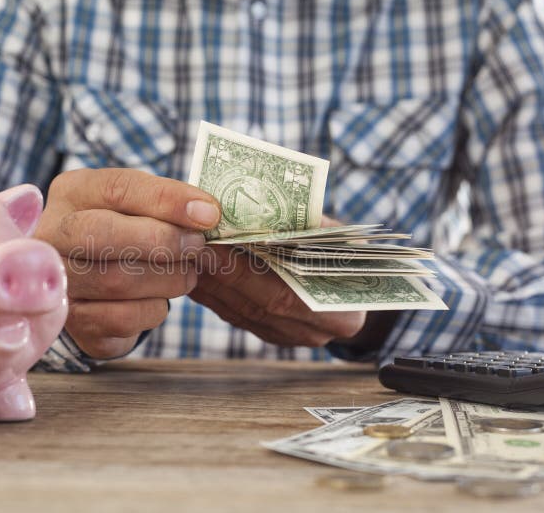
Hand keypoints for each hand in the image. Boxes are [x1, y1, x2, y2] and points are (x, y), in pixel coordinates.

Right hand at [35, 168, 220, 358]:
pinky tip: (160, 300)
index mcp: (72, 192)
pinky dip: (154, 309)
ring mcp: (56, 281)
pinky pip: (122, 317)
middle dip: (163, 241)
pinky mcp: (73, 322)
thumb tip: (209, 214)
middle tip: (197, 246)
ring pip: (116, 280)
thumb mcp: (139, 208)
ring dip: (167, 279)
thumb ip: (166, 205)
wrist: (94, 285)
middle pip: (103, 234)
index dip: (168, 199)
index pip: (118, 188)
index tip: (209, 213)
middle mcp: (51, 234)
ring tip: (186, 274)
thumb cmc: (125, 234)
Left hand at [188, 217, 366, 347]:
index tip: (212, 244)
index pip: (282, 293)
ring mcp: (290, 337)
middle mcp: (315, 331)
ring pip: (239, 312)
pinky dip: (212, 293)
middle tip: (190, 245)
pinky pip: (234, 315)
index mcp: (341, 312)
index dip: (243, 271)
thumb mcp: (338, 237)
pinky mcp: (270, 334)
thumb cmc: (346, 251)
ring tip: (186, 254)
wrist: (357, 285)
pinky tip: (194, 270)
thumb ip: (308, 226)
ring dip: (209, 283)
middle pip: (256, 304)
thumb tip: (264, 206)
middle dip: (220, 274)